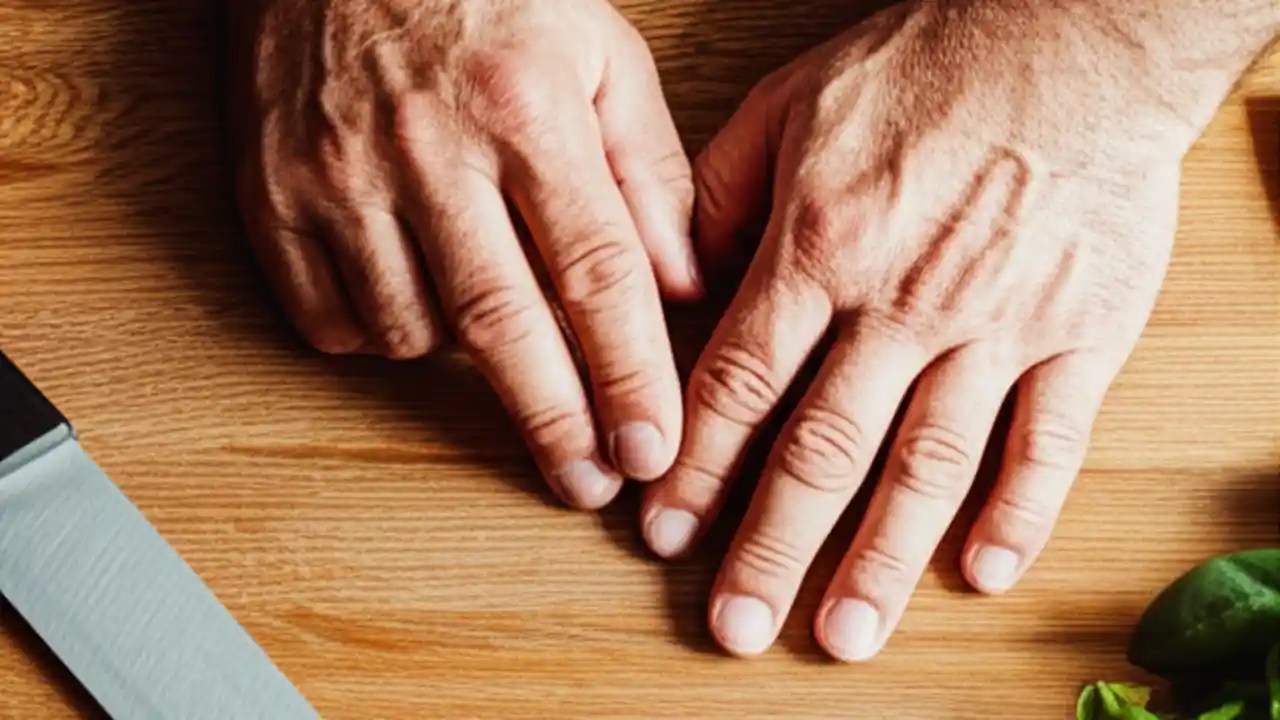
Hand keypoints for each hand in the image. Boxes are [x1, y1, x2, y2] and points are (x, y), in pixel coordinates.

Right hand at [229, 0, 701, 508]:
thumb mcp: (599, 49)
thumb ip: (648, 167)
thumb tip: (681, 283)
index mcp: (525, 109)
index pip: (594, 274)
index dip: (628, 375)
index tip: (651, 446)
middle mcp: (428, 150)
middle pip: (503, 326)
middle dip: (555, 422)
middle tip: (588, 482)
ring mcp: (338, 177)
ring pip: (414, 332)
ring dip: (467, 361)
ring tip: (501, 340)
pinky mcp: (272, 197)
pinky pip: (331, 319)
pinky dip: (381, 334)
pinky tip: (416, 304)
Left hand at [643, 0, 1207, 659]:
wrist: (1074, 33)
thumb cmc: (928, 62)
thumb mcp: (791, 103)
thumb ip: (719, 195)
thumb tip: (676, 281)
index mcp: (822, 246)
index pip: (739, 382)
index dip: (695, 465)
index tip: (663, 531)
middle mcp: (903, 302)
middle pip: (823, 449)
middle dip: (770, 547)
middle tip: (736, 627)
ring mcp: (998, 325)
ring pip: (929, 466)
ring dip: (881, 560)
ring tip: (844, 633)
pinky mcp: (1083, 333)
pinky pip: (1050, 442)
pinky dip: (1019, 514)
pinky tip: (983, 573)